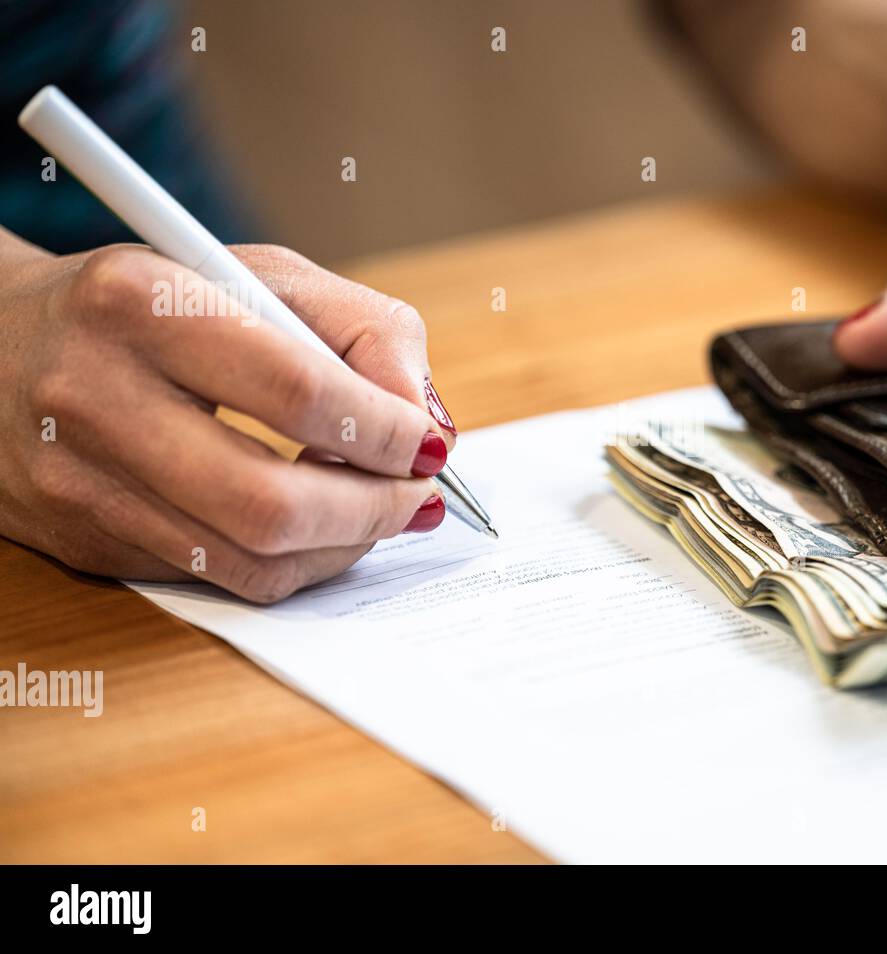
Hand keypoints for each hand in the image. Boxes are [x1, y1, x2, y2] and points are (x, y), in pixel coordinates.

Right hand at [0, 239, 455, 601]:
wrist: (0, 344)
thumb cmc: (154, 303)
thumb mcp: (259, 275)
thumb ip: (363, 330)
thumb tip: (428, 425)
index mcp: (140, 304)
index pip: (296, 391)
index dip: (385, 432)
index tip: (430, 445)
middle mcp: (95, 397)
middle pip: (271, 503)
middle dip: (374, 511)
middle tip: (419, 496)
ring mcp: (79, 483)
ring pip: (250, 561)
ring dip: (344, 547)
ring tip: (377, 510)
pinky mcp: (83, 541)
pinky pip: (220, 579)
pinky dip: (294, 561)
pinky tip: (317, 524)